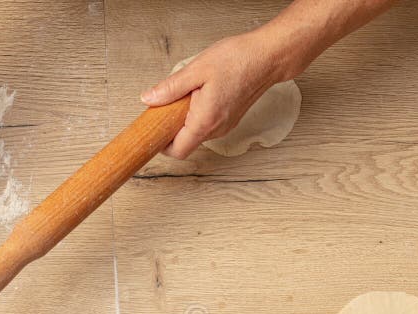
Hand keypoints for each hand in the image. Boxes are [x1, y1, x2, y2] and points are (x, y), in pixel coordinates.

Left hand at [140, 30, 291, 158]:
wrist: (268, 57)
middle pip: (185, 143)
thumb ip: (170, 88)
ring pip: (196, 134)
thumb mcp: (197, 69)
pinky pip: (207, 126)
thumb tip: (149, 99)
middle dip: (172, 129)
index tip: (153, 130)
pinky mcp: (229, 120)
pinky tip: (198, 95)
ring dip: (185, 121)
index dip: (162, 145)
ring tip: (186, 95)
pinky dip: (197, 116)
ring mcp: (225, 126)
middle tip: (166, 106)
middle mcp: (217, 129)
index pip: (178, 151)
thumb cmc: (238, 60)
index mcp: (206, 121)